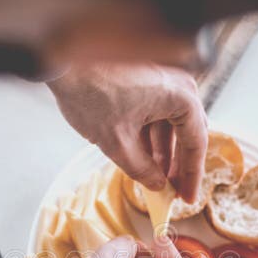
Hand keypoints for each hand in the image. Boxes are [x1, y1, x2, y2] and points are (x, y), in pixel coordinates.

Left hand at [48, 63, 207, 202]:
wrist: (61, 61)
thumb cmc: (89, 91)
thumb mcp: (117, 143)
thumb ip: (142, 169)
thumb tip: (156, 184)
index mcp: (180, 97)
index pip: (196, 143)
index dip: (191, 175)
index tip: (187, 196)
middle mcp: (178, 84)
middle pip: (187, 132)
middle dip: (178, 164)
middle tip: (173, 190)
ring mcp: (162, 79)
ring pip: (170, 124)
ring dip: (163, 151)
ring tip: (155, 177)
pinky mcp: (145, 79)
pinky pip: (156, 112)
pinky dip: (151, 135)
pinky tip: (142, 156)